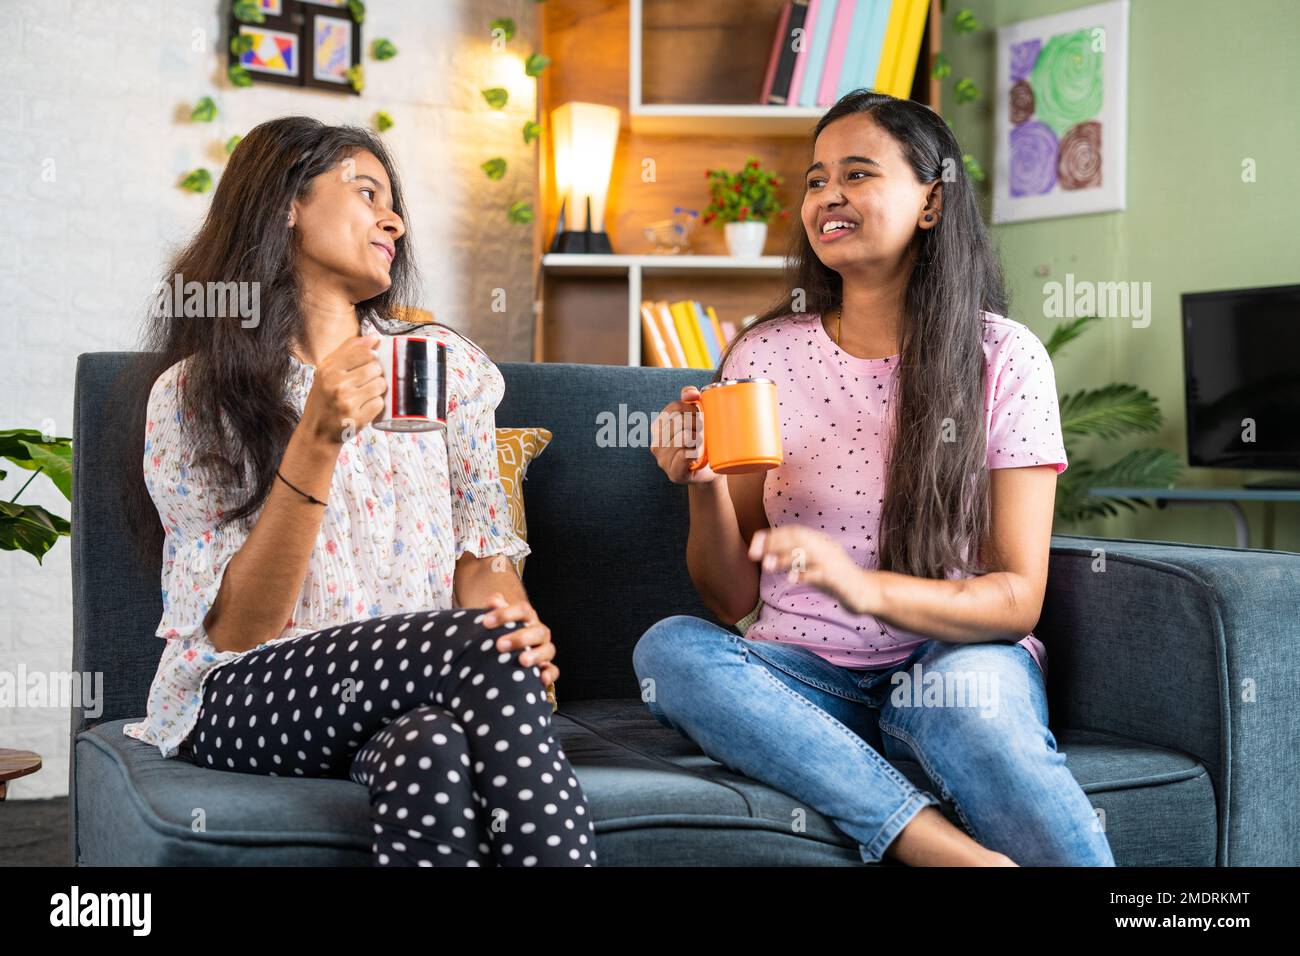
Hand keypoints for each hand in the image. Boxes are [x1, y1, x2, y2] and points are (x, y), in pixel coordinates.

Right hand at [299, 334, 385, 446]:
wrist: (317, 433)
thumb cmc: (323, 399)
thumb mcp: (327, 371)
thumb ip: (349, 350)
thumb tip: (374, 337)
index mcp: (328, 370)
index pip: (364, 352)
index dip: (371, 357)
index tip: (368, 363)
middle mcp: (337, 385)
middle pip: (376, 368)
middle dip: (375, 374)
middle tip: (365, 382)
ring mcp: (348, 403)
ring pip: (381, 385)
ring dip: (378, 389)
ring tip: (365, 394)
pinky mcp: (357, 419)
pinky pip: (380, 403)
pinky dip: (376, 405)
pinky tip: (365, 406)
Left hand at [480, 593, 557, 687]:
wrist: (508, 650)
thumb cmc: (499, 632)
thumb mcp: (495, 620)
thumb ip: (494, 609)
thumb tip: (493, 601)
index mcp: (527, 617)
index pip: (522, 610)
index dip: (505, 614)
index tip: (485, 622)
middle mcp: (539, 632)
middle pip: (537, 631)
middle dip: (519, 638)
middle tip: (499, 645)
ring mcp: (544, 650)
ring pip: (548, 650)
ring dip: (536, 655)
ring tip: (522, 661)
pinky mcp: (547, 668)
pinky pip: (554, 670)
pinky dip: (550, 674)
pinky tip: (542, 679)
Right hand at [650, 386, 717, 483]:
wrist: (712, 470)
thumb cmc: (704, 442)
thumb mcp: (697, 418)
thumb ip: (690, 400)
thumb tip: (692, 393)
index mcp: (659, 427)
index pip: (674, 408)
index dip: (692, 410)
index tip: (701, 417)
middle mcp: (656, 443)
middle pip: (679, 421)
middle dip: (698, 424)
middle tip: (705, 433)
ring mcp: (663, 460)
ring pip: (683, 437)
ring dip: (699, 438)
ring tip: (702, 444)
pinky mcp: (674, 473)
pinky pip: (683, 456)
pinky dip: (694, 452)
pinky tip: (697, 455)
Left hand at [748, 525, 880, 615]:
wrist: (866, 592)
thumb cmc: (834, 579)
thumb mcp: (811, 566)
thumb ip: (793, 560)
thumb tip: (765, 556)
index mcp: (818, 541)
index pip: (791, 531)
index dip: (770, 537)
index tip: (752, 550)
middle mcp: (824, 546)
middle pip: (797, 537)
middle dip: (774, 545)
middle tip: (755, 557)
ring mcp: (832, 561)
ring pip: (807, 552)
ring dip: (785, 558)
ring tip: (768, 566)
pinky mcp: (838, 577)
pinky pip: (821, 573)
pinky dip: (805, 575)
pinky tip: (792, 580)